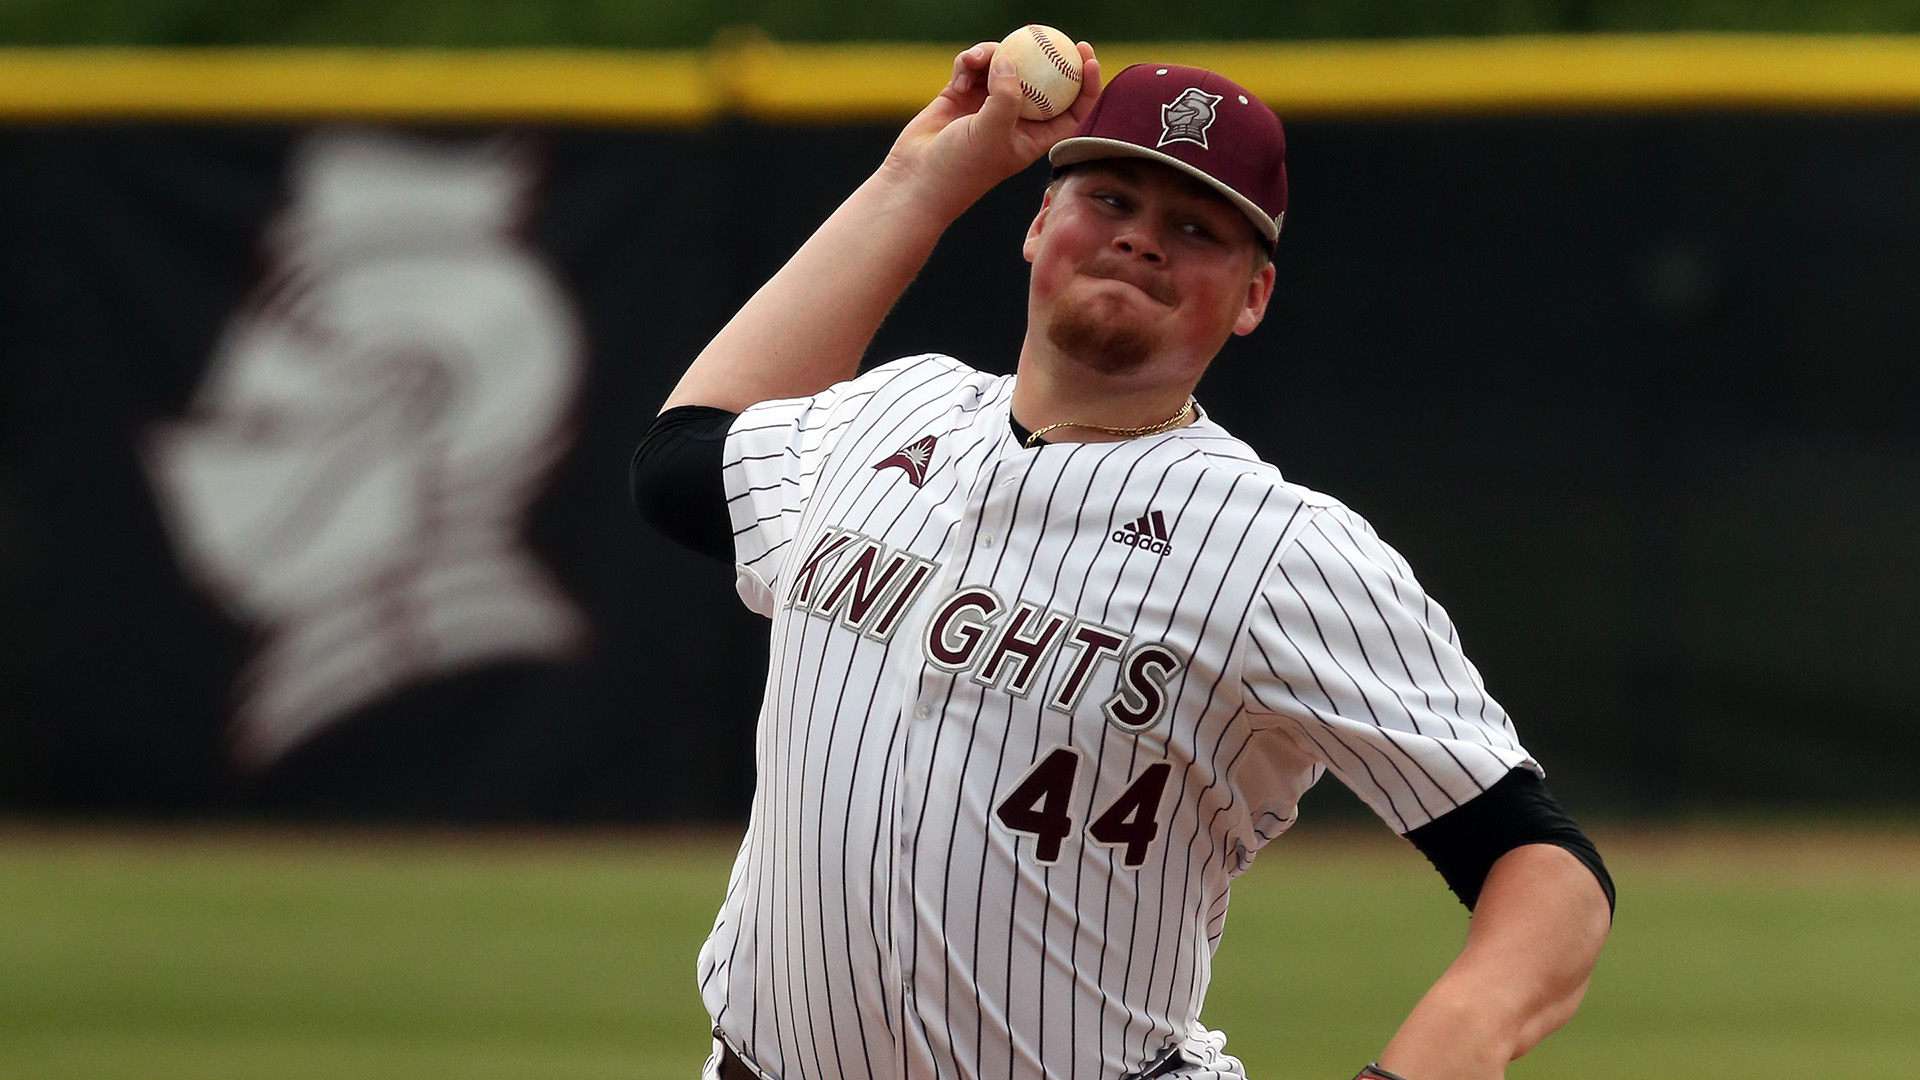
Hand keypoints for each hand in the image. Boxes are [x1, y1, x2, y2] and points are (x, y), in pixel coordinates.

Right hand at [881, 39, 1101, 219]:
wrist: (916, 179)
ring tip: (979, 60)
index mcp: (1034, 136)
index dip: (1085, 83)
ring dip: (992, 55)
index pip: (1072, 109)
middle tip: (1045, 34)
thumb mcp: (991, 135)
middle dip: (1045, 54)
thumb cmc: (960, 169)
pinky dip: (968, 65)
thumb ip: (1005, 97)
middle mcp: (1014, 119)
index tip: (1087, 58)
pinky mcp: (961, 95)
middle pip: (1040, 80)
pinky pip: (973, 66)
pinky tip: (958, 79)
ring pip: (1003, 66)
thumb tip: (1009, 60)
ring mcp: (987, 105)